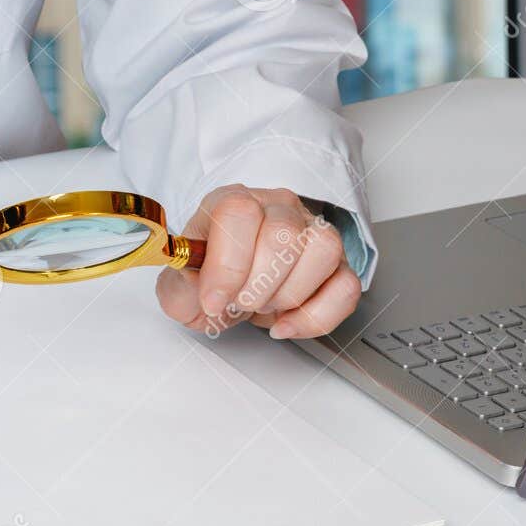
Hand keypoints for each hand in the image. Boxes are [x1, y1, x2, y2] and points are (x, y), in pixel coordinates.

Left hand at [155, 185, 361, 339]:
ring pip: (324, 251)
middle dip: (256, 286)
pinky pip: (347, 287)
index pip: (240, 213)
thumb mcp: (178, 287)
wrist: (225, 295)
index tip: (214, 300)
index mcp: (232, 202)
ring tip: (264, 305)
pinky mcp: (337, 263)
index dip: (227, 265)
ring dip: (289, 295)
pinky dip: (315, 316)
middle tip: (239, 302)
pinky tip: (286, 322)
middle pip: (283, 236)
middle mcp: (277, 207)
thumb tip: (200, 282)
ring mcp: (312, 231)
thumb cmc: (205, 283)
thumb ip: (180, 283)